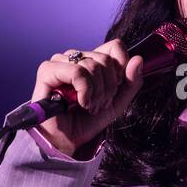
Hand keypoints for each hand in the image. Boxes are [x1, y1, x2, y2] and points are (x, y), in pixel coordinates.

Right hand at [30, 39, 144, 158]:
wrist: (68, 140)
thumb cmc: (88, 121)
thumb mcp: (117, 102)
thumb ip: (131, 82)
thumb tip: (138, 59)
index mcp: (92, 60)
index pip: (114, 46)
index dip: (121, 67)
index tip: (115, 88)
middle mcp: (75, 57)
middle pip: (105, 59)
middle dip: (108, 88)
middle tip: (99, 105)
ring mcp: (60, 62)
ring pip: (92, 65)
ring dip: (96, 93)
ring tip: (89, 107)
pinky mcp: (47, 70)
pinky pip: (77, 71)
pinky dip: (84, 90)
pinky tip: (80, 103)